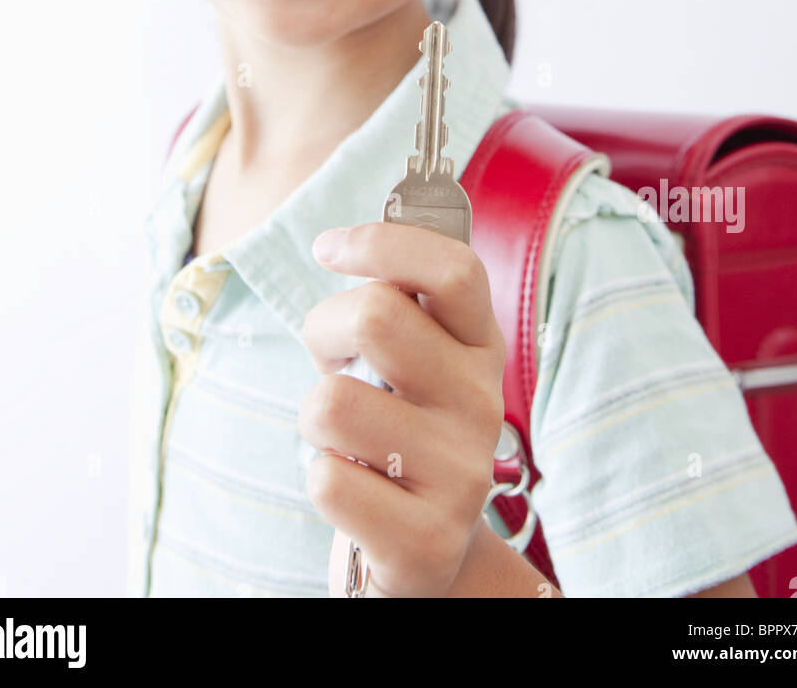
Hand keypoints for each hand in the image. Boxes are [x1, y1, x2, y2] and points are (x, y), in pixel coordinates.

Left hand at [298, 221, 505, 598]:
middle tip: (333, 362)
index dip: (383, 243)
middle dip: (324, 330)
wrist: (426, 554)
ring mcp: (461, 473)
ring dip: (315, 420)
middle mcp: (481, 402)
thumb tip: (346, 242)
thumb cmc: (394, 432)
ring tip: (346, 439)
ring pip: (332, 404)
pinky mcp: (428, 539)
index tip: (329, 247)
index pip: (453, 269)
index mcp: (479, 345)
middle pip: (376, 317)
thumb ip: (392, 303)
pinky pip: (327, 480)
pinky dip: (322, 481)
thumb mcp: (408, 361)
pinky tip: (357, 491)